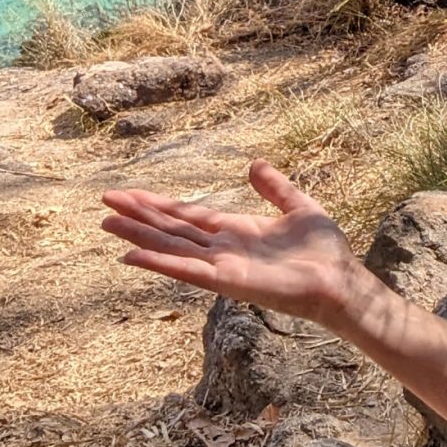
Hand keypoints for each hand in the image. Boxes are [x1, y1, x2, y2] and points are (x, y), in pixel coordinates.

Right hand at [99, 160, 369, 332]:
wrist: (341, 281)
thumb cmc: (325, 252)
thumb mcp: (299, 207)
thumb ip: (275, 187)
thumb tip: (254, 164)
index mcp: (236, 230)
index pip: (188, 215)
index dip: (158, 204)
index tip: (129, 193)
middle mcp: (223, 249)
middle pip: (172, 229)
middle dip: (139, 215)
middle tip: (105, 202)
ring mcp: (222, 266)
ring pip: (171, 247)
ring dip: (139, 236)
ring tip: (108, 222)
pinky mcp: (227, 282)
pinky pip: (186, 271)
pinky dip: (159, 263)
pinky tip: (132, 255)